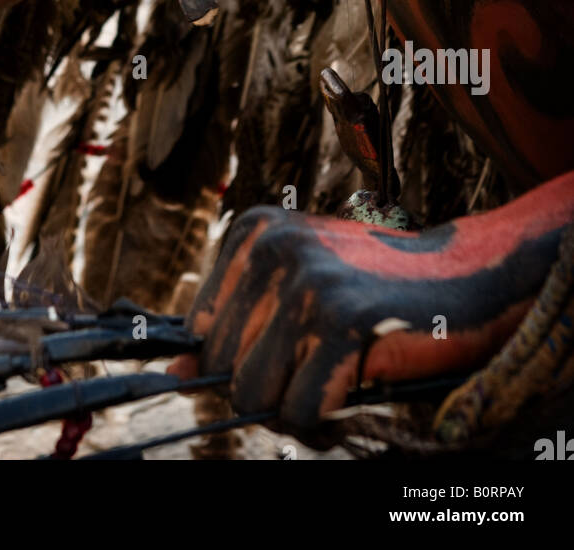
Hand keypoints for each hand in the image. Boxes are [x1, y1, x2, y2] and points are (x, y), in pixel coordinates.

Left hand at [170, 190, 569, 432]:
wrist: (472, 272)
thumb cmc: (380, 283)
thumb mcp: (302, 281)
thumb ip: (238, 318)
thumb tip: (176, 369)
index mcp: (256, 230)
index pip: (201, 331)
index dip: (242, 358)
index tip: (286, 351)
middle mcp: (275, 250)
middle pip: (224, 366)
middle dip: (269, 384)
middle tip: (319, 367)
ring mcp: (308, 285)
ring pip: (254, 393)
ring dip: (295, 403)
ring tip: (335, 373)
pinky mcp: (343, 323)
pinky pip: (301, 411)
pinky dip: (325, 417)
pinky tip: (355, 384)